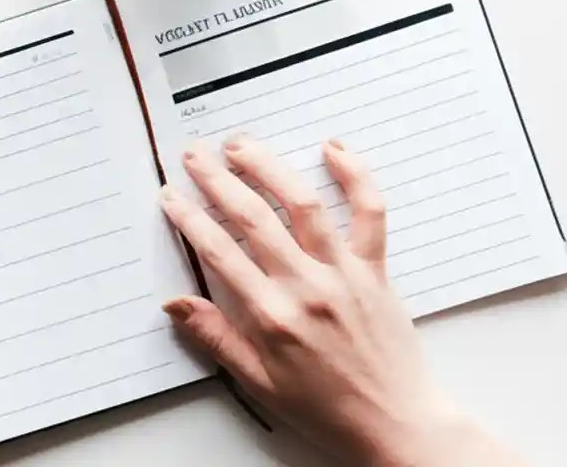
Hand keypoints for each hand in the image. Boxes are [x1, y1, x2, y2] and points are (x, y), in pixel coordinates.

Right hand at [160, 136, 521, 466]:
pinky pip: (369, 213)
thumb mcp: (257, 382)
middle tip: (195, 155)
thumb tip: (174, 304)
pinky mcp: (375, 270)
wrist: (395, 423)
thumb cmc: (326, 408)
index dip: (190, 218)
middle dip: (218, 180)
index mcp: (273, 317)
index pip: (219, 253)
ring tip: (241, 144)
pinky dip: (355, 176)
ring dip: (269, 166)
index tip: (171, 196)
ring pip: (303, 204)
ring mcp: (344, 274)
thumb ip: (215, 337)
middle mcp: (307, 287)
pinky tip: (333, 149)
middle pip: (253, 217)